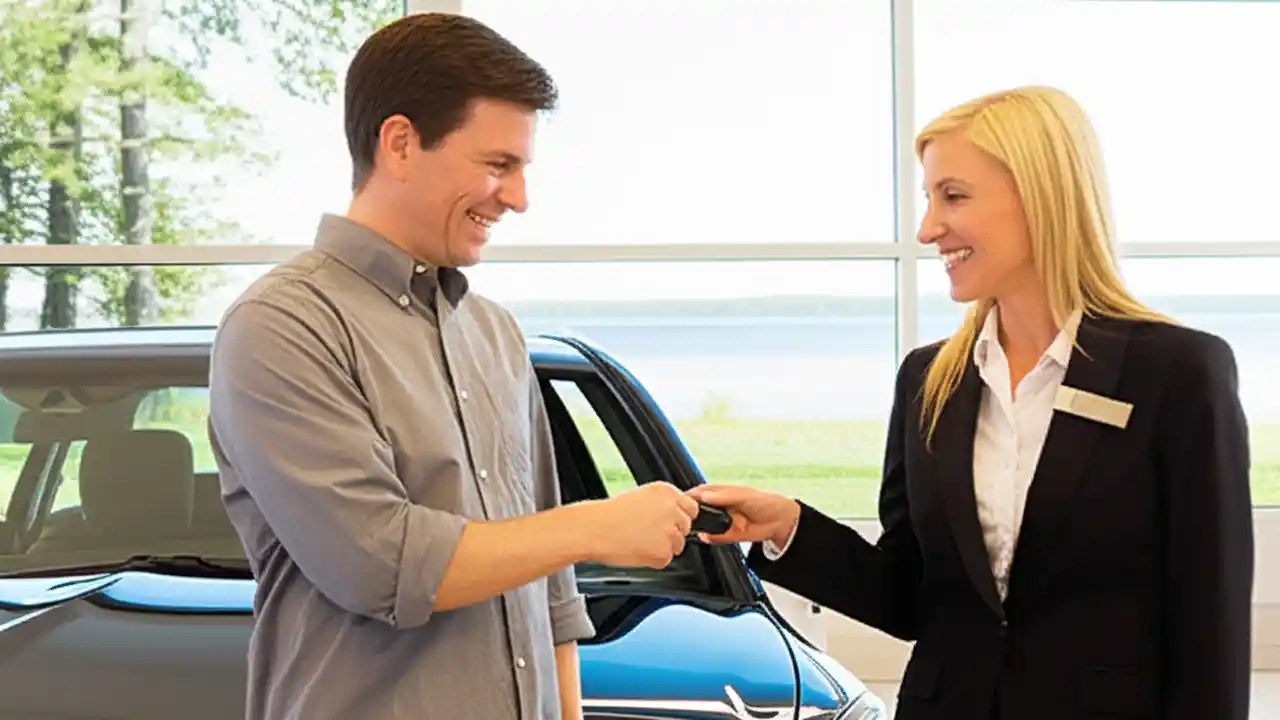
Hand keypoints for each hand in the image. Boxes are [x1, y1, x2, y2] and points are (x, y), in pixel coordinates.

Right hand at [580, 481, 698, 568]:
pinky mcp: (663, 551)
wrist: (593, 529)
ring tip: (639, 541)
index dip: (678, 517)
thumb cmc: (609, 515)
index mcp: (666, 492)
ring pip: (678, 545)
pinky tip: (637, 550)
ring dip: (663, 547)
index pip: (691, 507)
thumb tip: (678, 514)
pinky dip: (653, 560)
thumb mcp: (641, 497)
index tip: (666, 522)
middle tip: (648, 533)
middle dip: (672, 532)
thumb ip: (664, 504)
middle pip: (686, 527)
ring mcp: (669, 531)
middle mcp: (672, 509)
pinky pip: (665, 559)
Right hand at [684, 484, 799, 547]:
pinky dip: (708, 538)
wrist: (780, 521)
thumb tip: (704, 496)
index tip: (679, 498)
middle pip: (700, 509)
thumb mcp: (744, 495)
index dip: (690, 495)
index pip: (701, 492)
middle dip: (691, 512)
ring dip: (698, 525)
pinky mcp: (728, 535)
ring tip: (690, 525)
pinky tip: (704, 536)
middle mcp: (720, 507)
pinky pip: (714, 538)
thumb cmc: (765, 501)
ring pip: (705, 524)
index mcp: (722, 493)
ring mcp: (723, 522)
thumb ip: (724, 496)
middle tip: (682, 514)